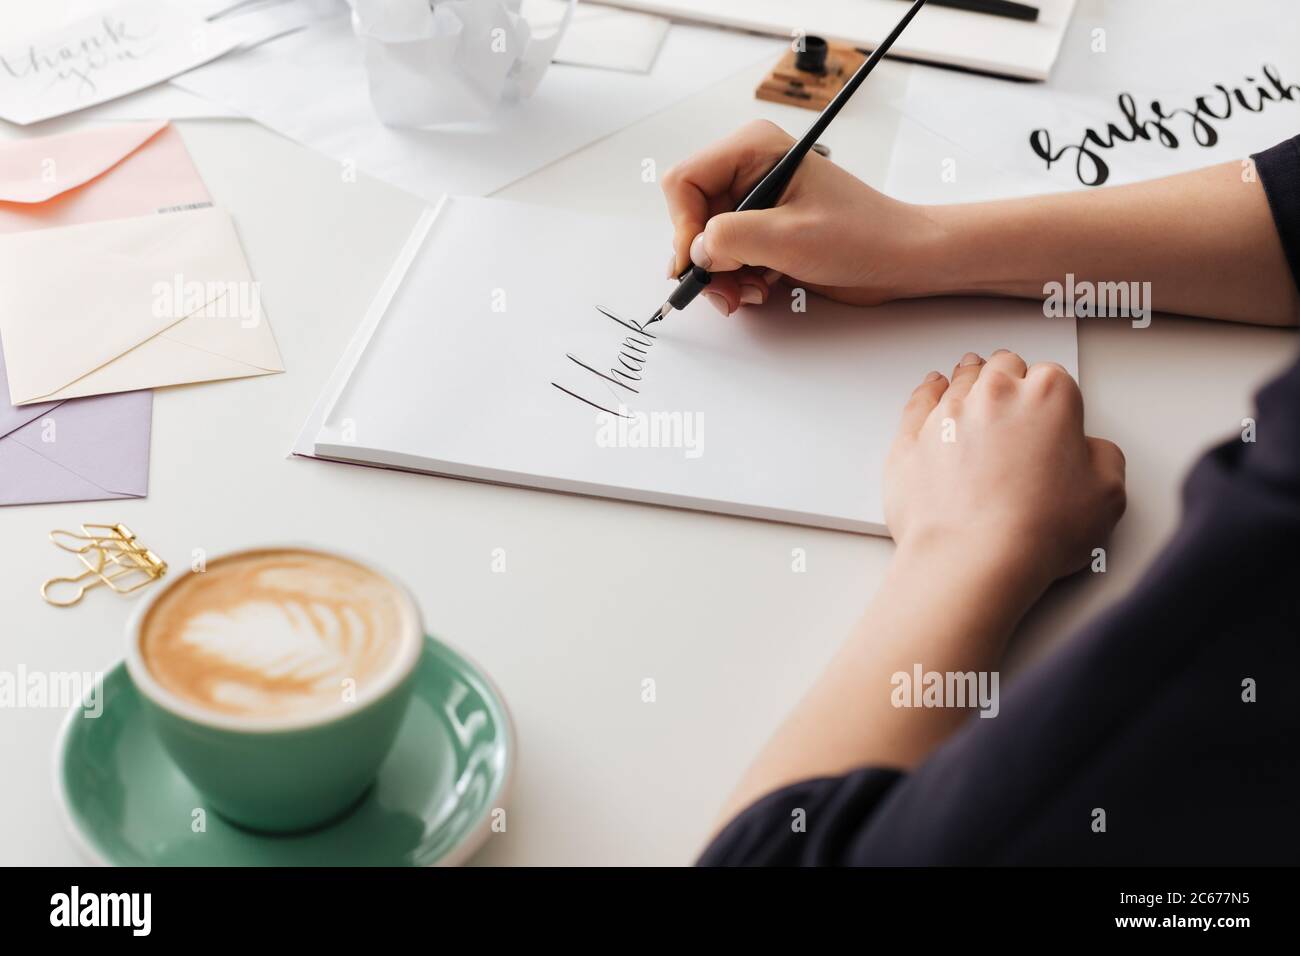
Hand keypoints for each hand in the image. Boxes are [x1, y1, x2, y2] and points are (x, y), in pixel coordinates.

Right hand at [660, 119, 940, 314]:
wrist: (900, 259)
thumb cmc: (863, 235)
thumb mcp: (790, 238)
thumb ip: (732, 239)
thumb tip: (695, 252)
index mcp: (754, 149)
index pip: (684, 181)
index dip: (683, 226)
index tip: (699, 262)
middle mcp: (749, 170)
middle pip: (691, 216)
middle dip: (704, 259)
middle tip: (726, 290)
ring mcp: (754, 202)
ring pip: (704, 242)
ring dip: (721, 276)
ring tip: (750, 293)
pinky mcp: (762, 230)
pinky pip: (725, 256)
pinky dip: (735, 279)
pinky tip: (761, 288)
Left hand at [884, 351, 1125, 586]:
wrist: (974, 558)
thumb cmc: (1035, 529)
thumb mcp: (1107, 494)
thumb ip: (1102, 457)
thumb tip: (1091, 453)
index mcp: (1047, 395)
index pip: (1053, 377)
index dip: (1054, 398)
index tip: (1053, 415)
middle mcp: (994, 395)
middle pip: (1003, 369)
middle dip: (1010, 380)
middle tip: (1014, 401)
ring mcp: (947, 414)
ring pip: (961, 380)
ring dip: (970, 381)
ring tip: (973, 386)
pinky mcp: (911, 437)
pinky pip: (918, 401)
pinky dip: (927, 394)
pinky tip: (932, 392)